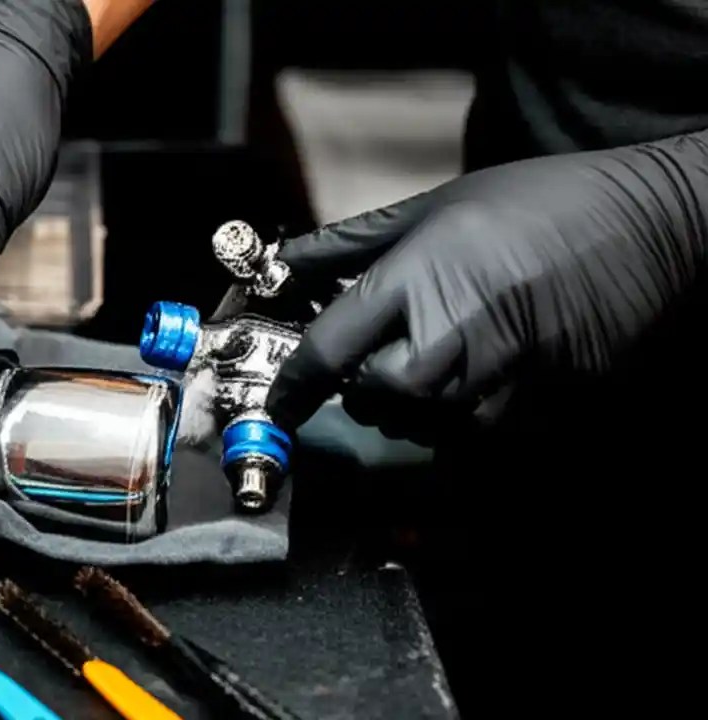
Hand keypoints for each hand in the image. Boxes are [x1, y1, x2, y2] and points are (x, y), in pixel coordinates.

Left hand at [267, 131, 707, 445]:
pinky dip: (454, 417)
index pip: (333, 343)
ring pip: (428, 418)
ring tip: (413, 372)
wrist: (644, 221)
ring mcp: (503, 363)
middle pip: (381, 391)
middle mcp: (456, 325)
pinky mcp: (543, 390)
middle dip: (363, 390)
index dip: (296, 382)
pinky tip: (458, 386)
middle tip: (364, 371)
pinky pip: (479, 426)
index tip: (280, 403)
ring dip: (406, 407)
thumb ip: (352, 242)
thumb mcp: (434, 205)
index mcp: (421, 273)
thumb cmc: (532, 201)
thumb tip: (287, 260)